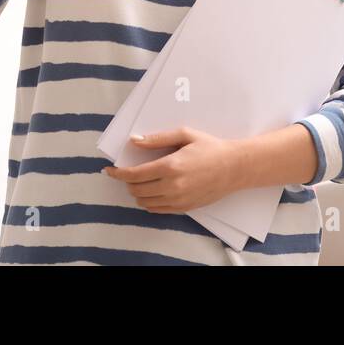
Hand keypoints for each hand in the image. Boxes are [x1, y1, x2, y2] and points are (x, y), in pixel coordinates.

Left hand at [103, 127, 243, 212]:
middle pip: (137, 189)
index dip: (118, 173)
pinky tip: (151, 192)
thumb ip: (157, 139)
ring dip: (137, 193)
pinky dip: (149, 202)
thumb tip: (135, 140)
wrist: (234, 168)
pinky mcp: (184, 208)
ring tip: (139, 182)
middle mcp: (172, 186)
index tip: (109, 170)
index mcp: (170, 166)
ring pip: (145, 202)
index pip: (134, 174)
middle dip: (127, 182)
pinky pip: (157, 210)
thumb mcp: (184, 135)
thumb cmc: (210, 148)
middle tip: (127, 173)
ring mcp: (178, 200)